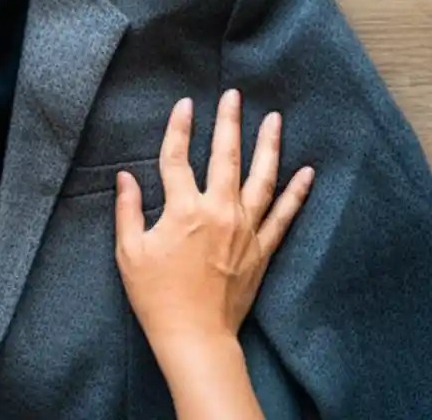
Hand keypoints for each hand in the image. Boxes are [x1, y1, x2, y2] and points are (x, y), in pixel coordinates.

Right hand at [115, 89, 312, 418]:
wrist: (194, 336)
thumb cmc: (156, 296)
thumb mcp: (129, 252)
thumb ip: (128, 210)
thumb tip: (124, 177)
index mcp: (183, 210)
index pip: (177, 158)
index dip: (179, 129)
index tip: (185, 105)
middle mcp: (218, 212)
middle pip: (225, 157)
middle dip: (228, 123)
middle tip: (234, 96)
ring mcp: (245, 230)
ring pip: (261, 178)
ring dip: (268, 146)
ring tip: (274, 119)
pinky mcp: (262, 250)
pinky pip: (284, 215)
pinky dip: (297, 192)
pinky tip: (308, 172)